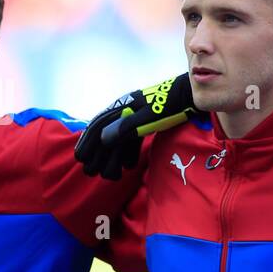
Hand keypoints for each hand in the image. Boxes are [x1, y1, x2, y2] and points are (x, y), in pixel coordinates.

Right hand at [75, 74, 194, 179]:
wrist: (192, 95)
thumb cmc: (171, 104)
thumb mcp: (150, 116)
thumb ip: (127, 127)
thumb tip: (103, 140)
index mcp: (123, 106)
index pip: (99, 125)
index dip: (87, 142)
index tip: (80, 158)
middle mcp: (126, 110)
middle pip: (106, 134)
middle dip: (97, 155)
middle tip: (90, 173)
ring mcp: (136, 116)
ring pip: (119, 139)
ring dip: (112, 157)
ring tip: (109, 176)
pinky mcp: (147, 121)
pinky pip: (133, 139)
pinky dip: (128, 152)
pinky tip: (129, 166)